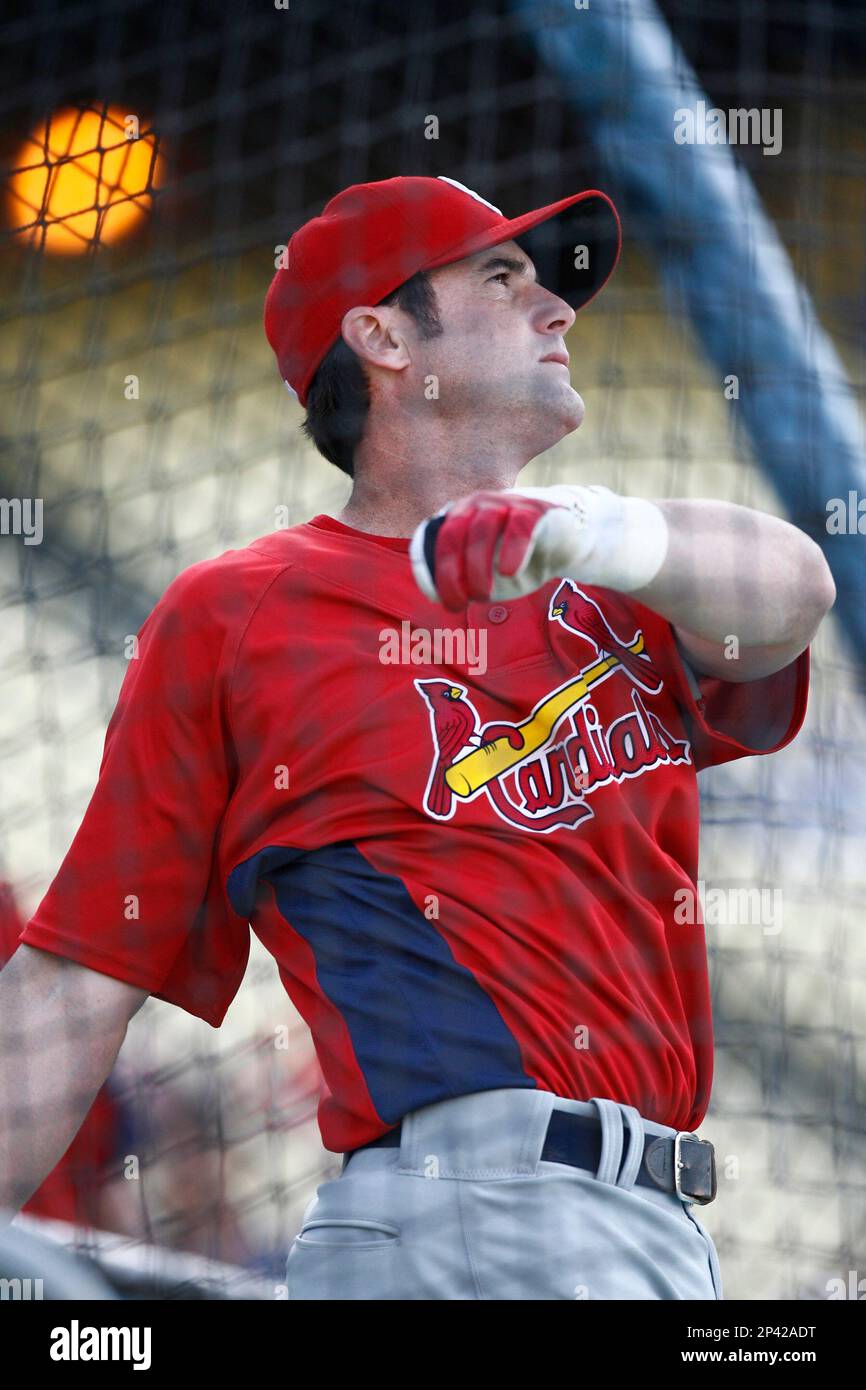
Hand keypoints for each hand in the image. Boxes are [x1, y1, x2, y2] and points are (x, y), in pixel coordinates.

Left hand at [409, 484, 668, 609]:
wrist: (568, 541)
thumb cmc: (519, 560)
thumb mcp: (487, 576)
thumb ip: (461, 582)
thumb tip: (436, 595)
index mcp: (459, 516)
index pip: (432, 538)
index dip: (429, 570)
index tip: (441, 600)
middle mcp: (477, 504)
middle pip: (452, 535)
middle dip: (450, 574)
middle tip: (457, 605)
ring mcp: (506, 503)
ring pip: (481, 530)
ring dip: (477, 568)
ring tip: (483, 596)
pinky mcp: (535, 509)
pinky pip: (518, 526)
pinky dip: (511, 550)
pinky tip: (510, 572)